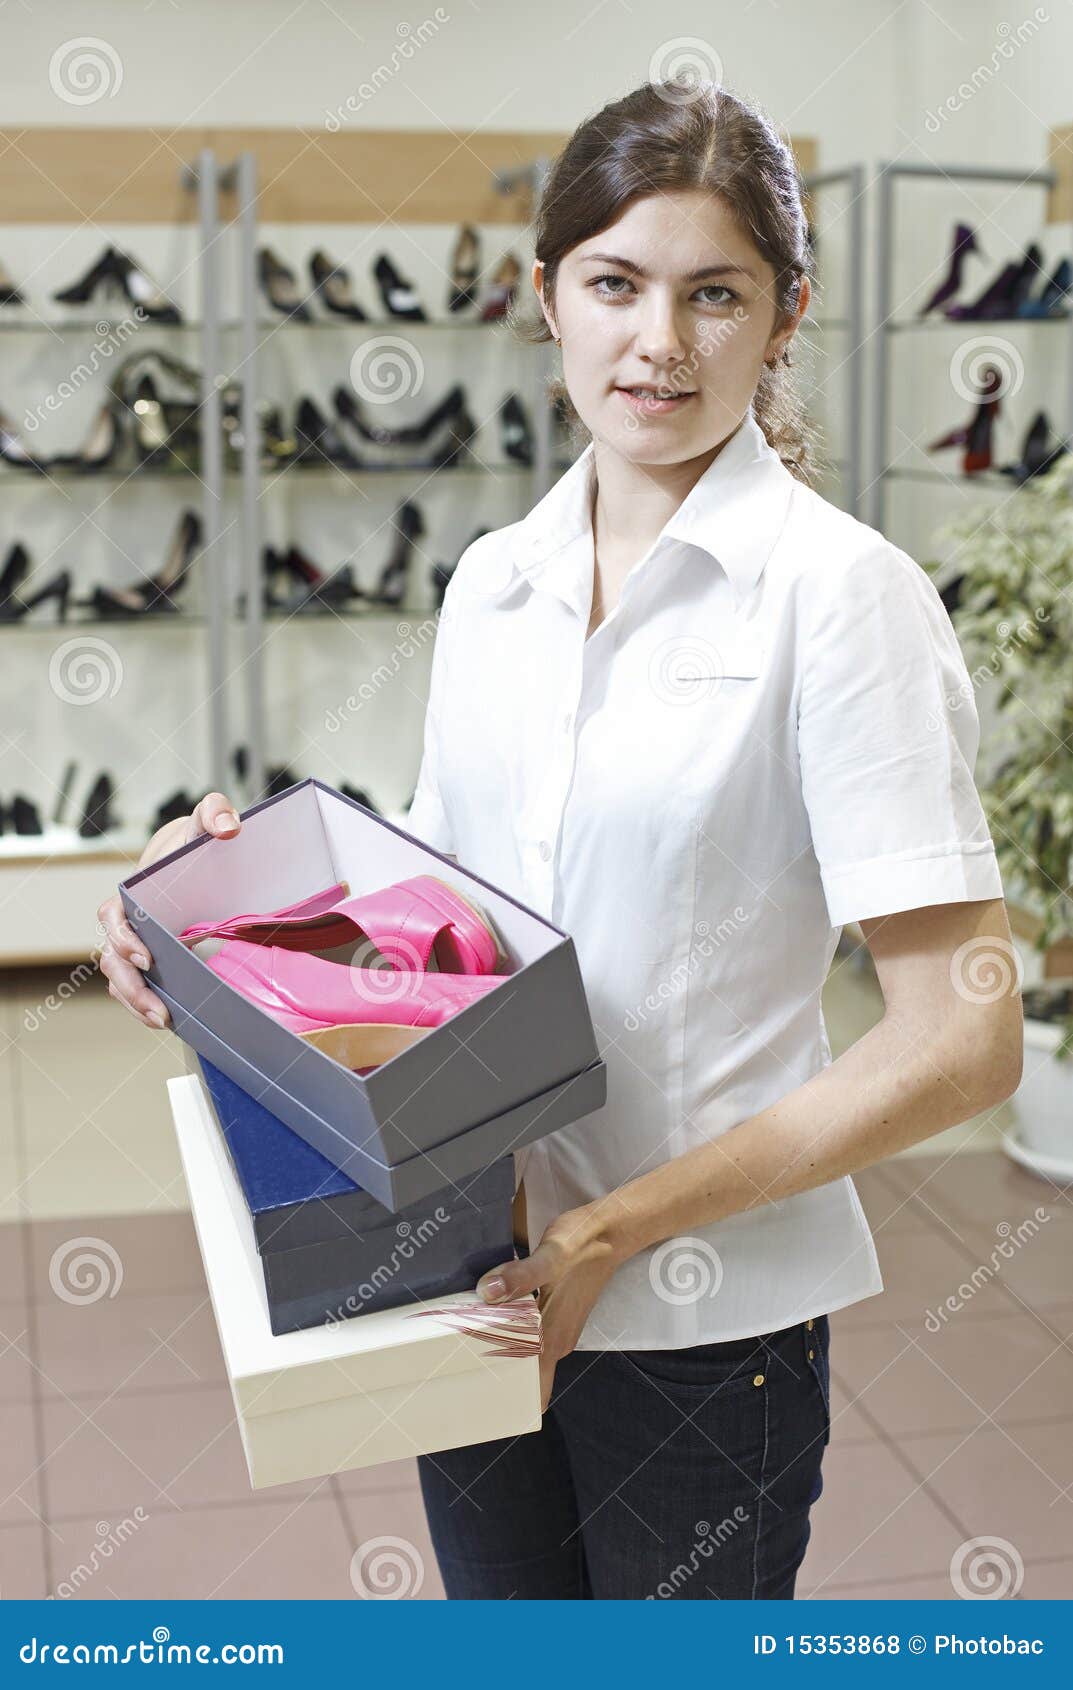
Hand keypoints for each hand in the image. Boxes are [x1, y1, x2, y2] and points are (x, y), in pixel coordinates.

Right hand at [96, 791, 242, 1029]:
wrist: (192, 858)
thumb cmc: (192, 841)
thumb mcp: (204, 819)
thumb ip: (214, 812)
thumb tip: (228, 828)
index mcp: (133, 892)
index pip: (112, 917)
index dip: (123, 939)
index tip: (148, 957)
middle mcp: (128, 922)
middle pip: (112, 960)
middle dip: (131, 988)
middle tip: (159, 1011)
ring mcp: (137, 944)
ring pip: (120, 979)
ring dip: (136, 1004)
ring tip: (163, 1023)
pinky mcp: (153, 960)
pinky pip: (138, 986)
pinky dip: (146, 1005)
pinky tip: (169, 1021)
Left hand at [476, 1204, 624, 1411]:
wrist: (610, 1230)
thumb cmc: (582, 1243)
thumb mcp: (552, 1255)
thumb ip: (521, 1276)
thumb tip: (487, 1292)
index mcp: (552, 1339)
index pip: (534, 1394)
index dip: (508, 1404)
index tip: (477, 1399)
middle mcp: (556, 1342)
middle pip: (523, 1378)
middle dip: (492, 1377)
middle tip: (454, 1364)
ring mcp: (556, 1330)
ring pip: (524, 1357)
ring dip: (497, 1353)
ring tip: (461, 1341)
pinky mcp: (555, 1315)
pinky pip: (527, 1338)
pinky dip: (507, 1334)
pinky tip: (486, 1318)